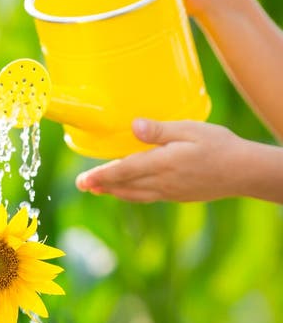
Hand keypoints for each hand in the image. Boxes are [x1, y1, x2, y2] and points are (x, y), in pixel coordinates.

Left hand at [76, 119, 244, 202]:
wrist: (241, 172)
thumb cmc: (218, 146)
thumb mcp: (189, 130)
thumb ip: (159, 130)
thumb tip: (134, 126)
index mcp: (162, 164)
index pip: (124, 171)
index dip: (101, 175)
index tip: (82, 180)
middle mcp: (162, 183)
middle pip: (124, 186)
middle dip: (101, 185)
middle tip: (82, 185)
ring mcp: (168, 192)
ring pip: (133, 194)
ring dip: (113, 191)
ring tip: (97, 188)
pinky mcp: (175, 196)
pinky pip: (146, 196)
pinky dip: (130, 194)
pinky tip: (125, 190)